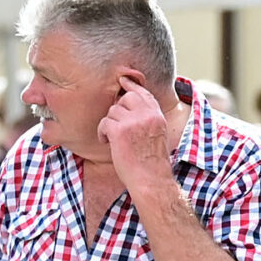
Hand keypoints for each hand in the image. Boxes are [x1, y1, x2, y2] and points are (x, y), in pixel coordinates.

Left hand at [98, 73, 174, 191]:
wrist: (150, 180)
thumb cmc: (151, 162)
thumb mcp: (157, 135)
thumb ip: (147, 119)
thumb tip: (128, 106)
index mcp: (158, 116)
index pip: (144, 93)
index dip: (132, 86)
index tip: (123, 80)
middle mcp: (147, 115)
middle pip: (126, 97)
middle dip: (118, 108)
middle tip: (116, 123)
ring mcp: (134, 122)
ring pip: (112, 111)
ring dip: (109, 124)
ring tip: (114, 139)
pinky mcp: (120, 131)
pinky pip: (104, 122)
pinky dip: (102, 133)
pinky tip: (108, 143)